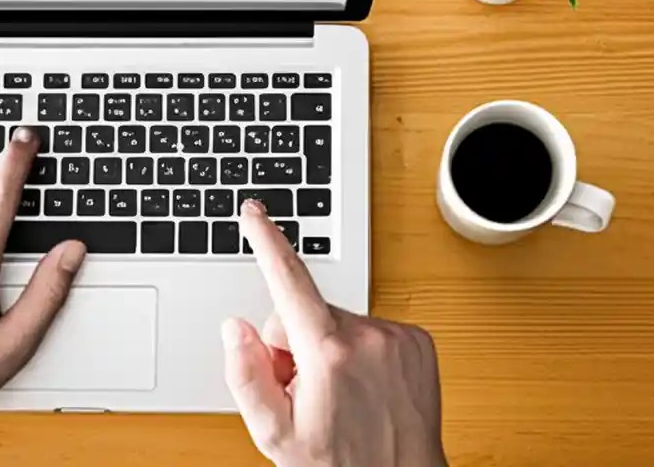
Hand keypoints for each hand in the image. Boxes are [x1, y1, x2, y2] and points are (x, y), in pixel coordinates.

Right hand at [225, 200, 445, 466]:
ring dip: (328, 350)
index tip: (253, 212)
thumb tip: (236, 328)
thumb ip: (245, 374)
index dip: (266, 240)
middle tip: (304, 393)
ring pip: (337, 321)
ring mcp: (397, 337)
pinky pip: (369, 330)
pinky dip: (360, 353)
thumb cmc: (340, 466)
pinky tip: (364, 389)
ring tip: (339, 397)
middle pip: (304, 312)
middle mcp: (368, 335)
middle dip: (293, 344)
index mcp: (328, 353)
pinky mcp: (417, 341)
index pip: (288, 280)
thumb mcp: (274, 434)